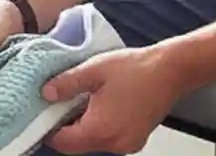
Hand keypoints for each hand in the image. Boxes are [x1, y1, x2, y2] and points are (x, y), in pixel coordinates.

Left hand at [41, 47, 183, 154]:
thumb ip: (67, 84)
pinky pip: (109, 139)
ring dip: (84, 127)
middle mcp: (114, 143)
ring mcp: (127, 144)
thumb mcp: (94, 70)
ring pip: (94, 143)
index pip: (63, 143)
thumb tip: (47, 93)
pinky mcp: (136, 139)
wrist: (170, 70)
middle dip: (67, 128)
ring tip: (84, 101)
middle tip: (63, 104)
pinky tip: (102, 106)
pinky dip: (101, 127)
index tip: (45, 113)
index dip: (49, 129)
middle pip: (78, 146)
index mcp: (100, 129)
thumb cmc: (136, 69)